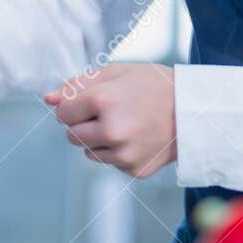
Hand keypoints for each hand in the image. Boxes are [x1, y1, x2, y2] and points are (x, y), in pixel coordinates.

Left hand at [43, 64, 176, 178]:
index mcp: (102, 101)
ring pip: (88, 152)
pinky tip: (137, 138)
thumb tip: (48, 100)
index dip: (73, 106)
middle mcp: (110, 130)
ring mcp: (123, 154)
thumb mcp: (115, 73)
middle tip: (109, 112)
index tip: (90, 102)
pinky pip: (110, 162)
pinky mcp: (133, 169)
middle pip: (71, 136)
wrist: (195, 111)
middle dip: (83, 124)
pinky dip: (117, 152)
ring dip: (98, 140)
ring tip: (125, 124)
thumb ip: (77, 85)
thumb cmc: (153, 86)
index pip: (62, 114)